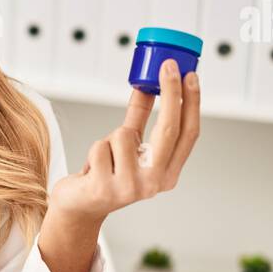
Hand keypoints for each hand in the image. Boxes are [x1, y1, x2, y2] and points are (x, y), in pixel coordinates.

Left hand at [49, 58, 201, 229]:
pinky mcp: (105, 188)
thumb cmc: (107, 174)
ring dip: (111, 138)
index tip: (189, 75)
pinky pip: (100, 147)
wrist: (80, 206)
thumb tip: (148, 84)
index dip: (192, 103)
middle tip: (167, 65)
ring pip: (124, 135)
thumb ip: (140, 117)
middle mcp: (155, 183)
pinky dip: (95, 150)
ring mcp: (131, 187)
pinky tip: (93, 168)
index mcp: (168, 174)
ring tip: (106, 157)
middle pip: (169, 130)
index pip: (188, 134)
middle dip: (170, 92)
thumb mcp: (129, 145)